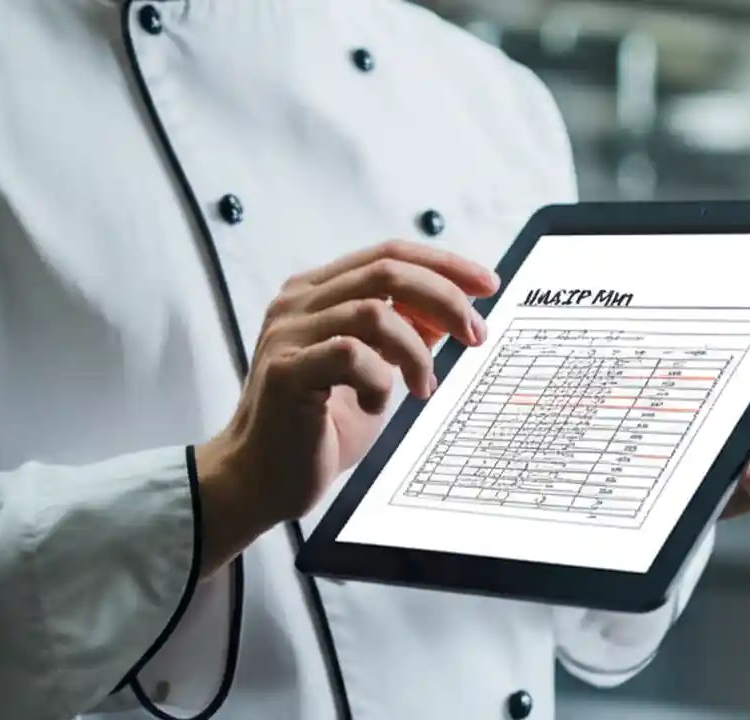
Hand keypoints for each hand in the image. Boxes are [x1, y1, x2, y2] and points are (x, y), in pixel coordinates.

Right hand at [194, 241, 498, 575]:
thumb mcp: (375, 373)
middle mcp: (298, 303)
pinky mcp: (286, 371)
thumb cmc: (318, 429)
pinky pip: (351, 354)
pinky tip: (376, 404)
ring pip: (375, 311)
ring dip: (416, 350)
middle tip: (475, 336)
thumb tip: (449, 311)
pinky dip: (380, 380)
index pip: (388, 254)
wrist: (263, 479)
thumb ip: (403, 336)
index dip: (443, 264)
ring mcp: (288, 334)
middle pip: (387, 270)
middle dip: (445, 298)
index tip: (486, 285)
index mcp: (316, 292)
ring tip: (424, 387)